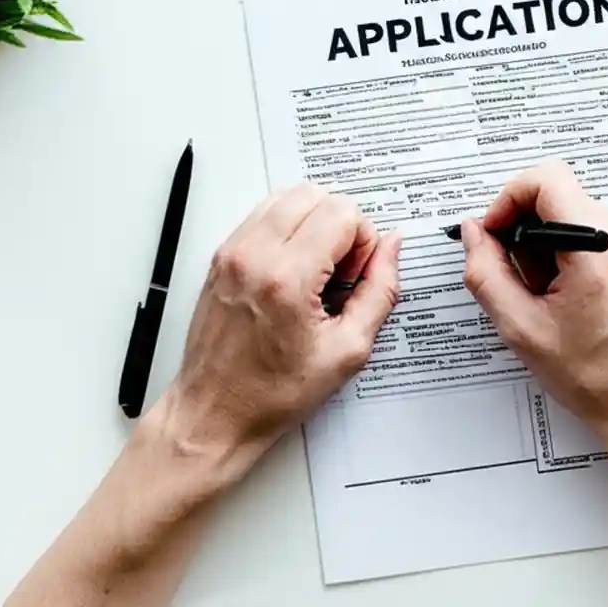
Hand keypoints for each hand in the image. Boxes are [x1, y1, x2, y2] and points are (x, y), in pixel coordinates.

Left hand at [157, 184, 401, 459]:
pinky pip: (263, 215)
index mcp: (286, 279)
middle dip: (340, 226)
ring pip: (288, 196)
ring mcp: (232, 253)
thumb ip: (379, 292)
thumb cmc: (272, 393)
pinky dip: (287, 230)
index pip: (342, 213)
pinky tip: (293, 271)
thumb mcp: (347, 350)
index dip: (363, 241)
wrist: (215, 413)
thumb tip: (391, 249)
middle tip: (339, 272)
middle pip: (315, 195)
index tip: (356, 276)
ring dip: (313, 223)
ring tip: (315, 271)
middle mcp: (253, 256)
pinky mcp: (220, 257)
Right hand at [459, 161, 607, 441]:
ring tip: (545, 297)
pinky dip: (562, 255)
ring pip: (566, 215)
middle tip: (519, 280)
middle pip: (553, 196)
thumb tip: (473, 234)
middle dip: (523, 232)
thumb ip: (487, 274)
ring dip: (542, 248)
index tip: (493, 234)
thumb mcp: (522, 328)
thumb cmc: (595, 375)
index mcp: (597, 245)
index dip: (507, 200)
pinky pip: (585, 232)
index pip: (545, 178)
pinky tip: (562, 297)